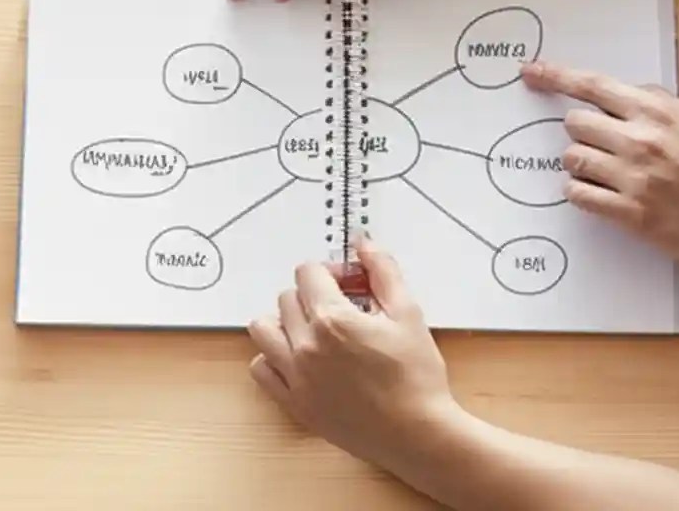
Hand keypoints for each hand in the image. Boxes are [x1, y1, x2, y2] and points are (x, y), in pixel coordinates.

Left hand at [246, 235, 460, 473]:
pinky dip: (273, 357)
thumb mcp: (408, 313)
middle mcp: (306, 346)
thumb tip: (364, 244)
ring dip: (284, 321)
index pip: (307, 272)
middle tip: (340, 308)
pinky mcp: (294, 403)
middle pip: (287, 297)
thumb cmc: (417, 378)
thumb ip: (383, 271)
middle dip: (312, 294)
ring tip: (312, 330)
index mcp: (332, 320)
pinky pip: (261, 369)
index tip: (346, 283)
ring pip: (263, 329)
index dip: (329, 271)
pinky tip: (299, 358)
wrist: (418, 433)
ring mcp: (295, 377)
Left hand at [521, 60, 678, 283]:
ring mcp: (635, 178)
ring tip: (607, 174)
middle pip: (574, 123)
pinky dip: (581, 193)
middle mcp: (643, 140)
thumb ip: (656, 105)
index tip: (530, 72)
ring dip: (580, 164)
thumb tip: (620, 96)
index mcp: (659, 112)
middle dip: (582, 133)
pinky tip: (600, 195)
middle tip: (605, 147)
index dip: (555, 76)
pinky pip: (577, 194)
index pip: (593, 85)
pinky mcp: (631, 214)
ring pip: (571, 158)